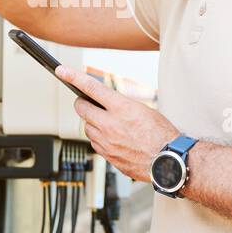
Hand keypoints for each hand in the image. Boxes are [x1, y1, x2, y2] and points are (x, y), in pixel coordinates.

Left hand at [55, 64, 178, 182]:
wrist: (168, 161)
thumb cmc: (162, 134)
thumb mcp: (144, 109)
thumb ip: (121, 105)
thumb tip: (107, 103)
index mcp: (121, 108)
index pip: (91, 87)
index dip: (73, 77)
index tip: (62, 71)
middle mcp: (110, 124)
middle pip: (81, 109)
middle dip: (83, 103)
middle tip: (89, 103)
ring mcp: (107, 142)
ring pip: (86, 127)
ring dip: (92, 123)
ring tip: (108, 124)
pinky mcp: (107, 156)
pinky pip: (94, 143)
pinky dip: (99, 139)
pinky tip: (112, 138)